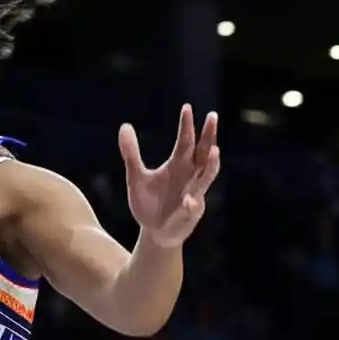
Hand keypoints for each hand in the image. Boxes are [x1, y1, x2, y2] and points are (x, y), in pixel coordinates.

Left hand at [118, 104, 220, 248]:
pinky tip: (187, 201)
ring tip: (213, 151)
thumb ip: (131, 153)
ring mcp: (193, 195)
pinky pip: (192, 208)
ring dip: (211, 165)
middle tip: (212, 116)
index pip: (186, 141)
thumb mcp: (135, 176)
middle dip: (209, 136)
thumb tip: (124, 125)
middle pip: (204, 153)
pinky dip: (191, 204)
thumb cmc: (149, 202)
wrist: (153, 232)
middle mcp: (190, 177)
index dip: (187, 125)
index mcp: (179, 165)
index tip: (186, 107)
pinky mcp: (190, 215)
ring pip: (206, 178)